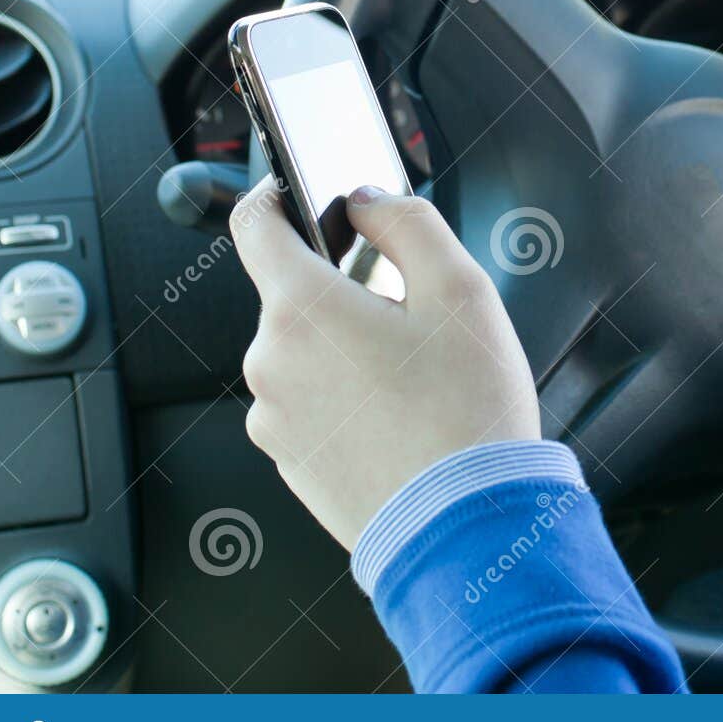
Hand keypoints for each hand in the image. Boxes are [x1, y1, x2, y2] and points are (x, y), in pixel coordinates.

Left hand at [230, 179, 539, 550]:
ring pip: (303, 353)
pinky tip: (400, 417)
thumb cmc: (467, 414)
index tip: (302, 192)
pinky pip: (308, 405)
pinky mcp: (289, 462)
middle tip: (409, 314)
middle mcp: (269, 363)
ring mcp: (273, 419)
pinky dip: (343, 398)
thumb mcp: (461, 291)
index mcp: (301, 310)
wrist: (465, 529)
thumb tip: (367, 198)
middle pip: (292, 296)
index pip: (254, 223)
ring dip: (345, 349)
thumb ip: (407, 222)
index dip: (278, 194)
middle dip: (342, 290)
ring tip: (414, 379)